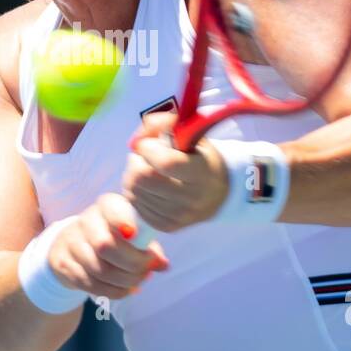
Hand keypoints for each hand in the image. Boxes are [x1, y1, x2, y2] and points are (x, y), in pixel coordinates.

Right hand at [48, 193, 169, 300]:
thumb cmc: (113, 235)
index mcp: (106, 206)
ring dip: (124, 281)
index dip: (123, 222)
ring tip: (138, 282)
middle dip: (132, 264)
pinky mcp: (63, 264)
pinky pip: (90, 284)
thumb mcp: (132, 233)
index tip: (135, 236)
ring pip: (99, 269)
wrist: (73, 244)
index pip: (111, 210)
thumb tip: (163, 265)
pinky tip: (125, 289)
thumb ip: (148, 246)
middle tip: (147, 271)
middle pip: (105, 246)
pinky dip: (112, 291)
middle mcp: (86, 221)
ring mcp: (71, 243)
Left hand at [122, 112, 228, 232]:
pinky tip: (147, 185)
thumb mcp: (190, 134)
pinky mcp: (166, 226)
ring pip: (134, 191)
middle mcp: (192, 198)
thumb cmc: (199, 157)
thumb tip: (137, 138)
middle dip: (136, 162)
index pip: (166, 163)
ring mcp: (178, 216)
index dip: (149, 149)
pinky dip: (134, 191)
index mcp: (202, 172)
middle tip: (143, 156)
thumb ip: (164, 124)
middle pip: (143, 178)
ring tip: (145, 169)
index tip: (148, 144)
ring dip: (132, 175)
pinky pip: (135, 205)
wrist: (218, 194)